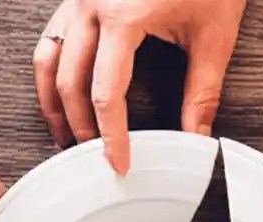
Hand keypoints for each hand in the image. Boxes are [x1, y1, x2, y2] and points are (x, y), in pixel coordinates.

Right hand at [33, 0, 246, 172]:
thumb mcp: (214, 36)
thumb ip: (202, 93)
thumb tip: (197, 140)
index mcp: (123, 17)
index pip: (106, 93)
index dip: (111, 135)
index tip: (119, 164)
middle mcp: (91, 4)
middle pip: (69, 81)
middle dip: (79, 125)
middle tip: (93, 157)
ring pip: (48, 58)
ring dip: (53, 101)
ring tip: (66, 135)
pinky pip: (52, 37)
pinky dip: (52, 70)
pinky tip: (64, 94)